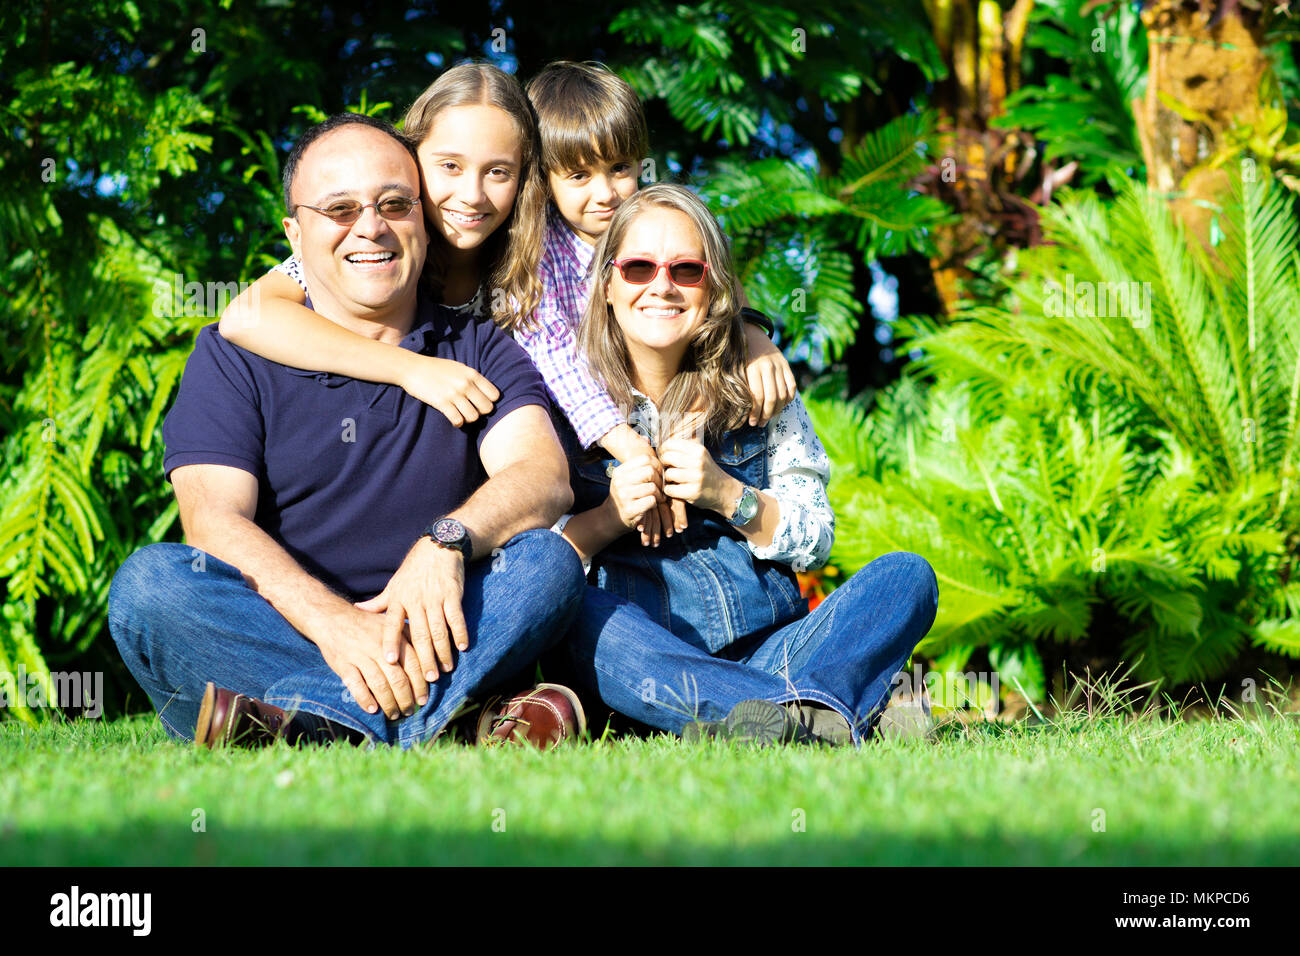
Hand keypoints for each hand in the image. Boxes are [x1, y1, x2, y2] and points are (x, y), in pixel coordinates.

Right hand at [314, 607, 428, 720]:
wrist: (332, 617)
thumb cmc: (367, 625)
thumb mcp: (391, 623)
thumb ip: (408, 638)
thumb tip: (430, 658)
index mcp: (393, 636)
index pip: (412, 663)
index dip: (420, 683)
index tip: (424, 698)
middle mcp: (378, 646)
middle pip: (397, 677)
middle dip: (406, 698)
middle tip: (411, 710)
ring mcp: (360, 655)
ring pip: (379, 684)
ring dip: (389, 703)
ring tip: (395, 714)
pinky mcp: (343, 664)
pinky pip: (356, 686)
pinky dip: (365, 699)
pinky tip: (373, 709)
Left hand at [355, 536, 467, 683]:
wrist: (437, 547)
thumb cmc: (413, 569)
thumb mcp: (394, 585)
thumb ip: (378, 602)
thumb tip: (357, 610)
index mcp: (399, 599)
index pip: (392, 624)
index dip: (390, 642)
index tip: (389, 662)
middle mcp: (416, 600)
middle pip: (419, 634)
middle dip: (423, 658)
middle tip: (427, 679)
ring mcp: (435, 597)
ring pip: (438, 629)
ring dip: (442, 651)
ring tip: (445, 669)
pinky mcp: (452, 594)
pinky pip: (456, 617)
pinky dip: (460, 633)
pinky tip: (462, 647)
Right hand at [400, 355, 499, 427]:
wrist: (412, 368)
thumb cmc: (436, 368)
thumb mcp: (458, 368)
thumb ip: (473, 379)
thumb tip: (487, 394)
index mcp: (472, 374)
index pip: (495, 395)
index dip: (489, 401)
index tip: (480, 402)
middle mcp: (465, 384)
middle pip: (487, 408)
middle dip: (480, 412)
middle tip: (471, 410)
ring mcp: (454, 394)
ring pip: (473, 417)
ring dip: (468, 418)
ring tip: (461, 414)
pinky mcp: (442, 402)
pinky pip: (458, 420)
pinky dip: (457, 422)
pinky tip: (453, 418)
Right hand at [600, 425, 673, 544]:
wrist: (610, 518)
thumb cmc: (624, 495)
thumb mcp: (626, 477)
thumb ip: (637, 463)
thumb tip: (647, 440)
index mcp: (620, 471)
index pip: (645, 459)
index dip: (658, 465)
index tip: (660, 475)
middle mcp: (620, 482)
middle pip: (650, 471)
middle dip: (660, 480)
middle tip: (661, 487)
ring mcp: (624, 496)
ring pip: (652, 487)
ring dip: (659, 493)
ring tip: (659, 497)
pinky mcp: (630, 509)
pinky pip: (651, 501)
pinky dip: (656, 503)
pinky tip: (653, 505)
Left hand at [659, 438, 739, 514]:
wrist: (725, 491)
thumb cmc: (708, 472)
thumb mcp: (700, 456)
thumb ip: (683, 449)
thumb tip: (659, 444)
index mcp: (699, 450)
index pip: (671, 444)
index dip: (663, 449)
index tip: (663, 454)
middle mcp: (698, 462)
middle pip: (668, 458)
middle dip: (663, 463)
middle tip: (666, 467)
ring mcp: (696, 477)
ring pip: (668, 474)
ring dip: (667, 478)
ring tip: (673, 479)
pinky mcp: (693, 492)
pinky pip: (670, 489)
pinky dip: (669, 490)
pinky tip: (675, 489)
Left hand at [743, 324, 795, 426]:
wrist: (752, 336)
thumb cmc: (740, 358)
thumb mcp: (736, 369)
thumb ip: (740, 387)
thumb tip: (740, 413)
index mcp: (753, 368)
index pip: (757, 396)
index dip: (755, 412)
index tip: (751, 422)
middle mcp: (768, 366)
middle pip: (771, 398)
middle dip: (766, 415)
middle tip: (760, 424)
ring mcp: (779, 366)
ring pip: (783, 394)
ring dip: (777, 410)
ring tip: (769, 418)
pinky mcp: (787, 366)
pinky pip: (792, 386)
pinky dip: (788, 399)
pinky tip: (780, 406)